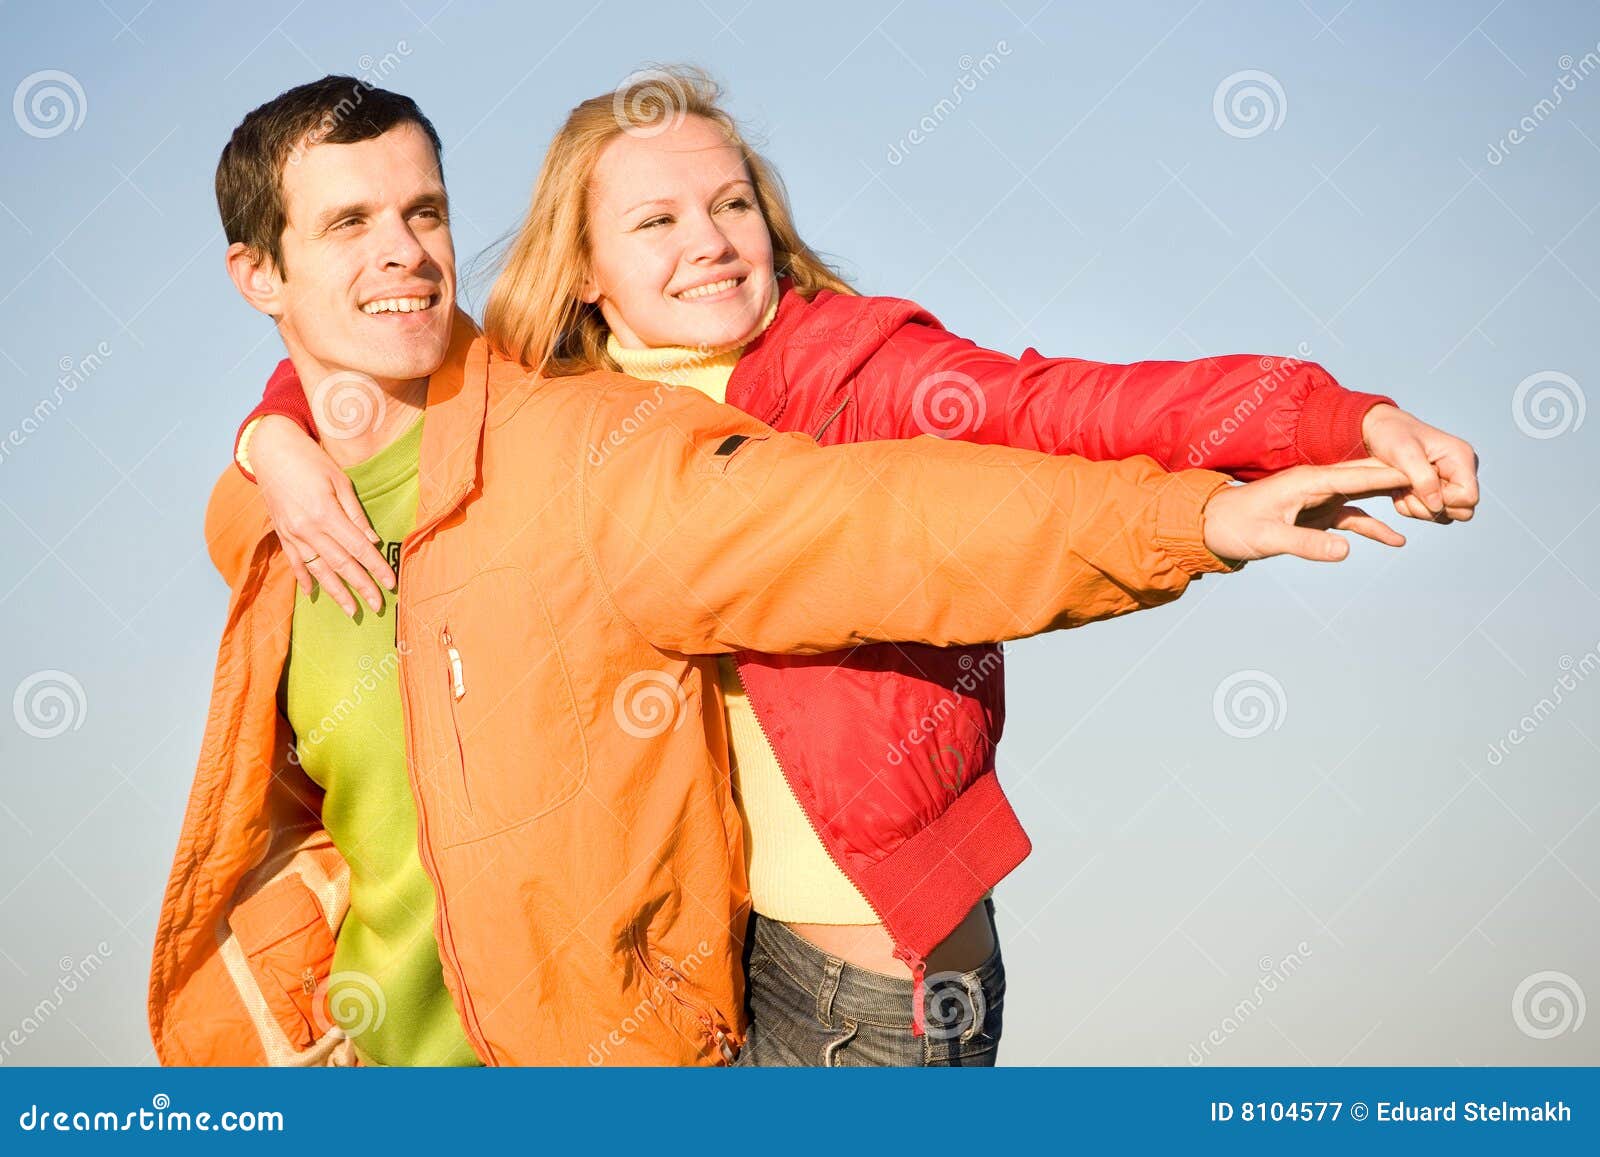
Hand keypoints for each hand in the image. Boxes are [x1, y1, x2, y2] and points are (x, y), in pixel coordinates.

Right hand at [250, 416, 395, 615]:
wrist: (271, 451)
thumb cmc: (311, 461)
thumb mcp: (340, 481)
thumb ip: (355, 514)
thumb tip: (372, 541)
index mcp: (326, 514)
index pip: (358, 549)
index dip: (377, 568)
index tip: (391, 584)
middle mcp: (308, 529)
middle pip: (341, 565)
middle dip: (361, 587)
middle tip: (378, 606)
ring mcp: (292, 534)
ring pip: (318, 570)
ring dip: (336, 592)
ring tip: (352, 610)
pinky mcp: (281, 533)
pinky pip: (294, 562)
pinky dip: (304, 578)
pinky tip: (313, 593)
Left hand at [1202, 459, 1411, 562]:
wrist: (1213, 527)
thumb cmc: (1235, 528)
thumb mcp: (1269, 539)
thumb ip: (1307, 544)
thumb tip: (1346, 550)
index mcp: (1309, 480)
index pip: (1357, 474)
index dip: (1391, 474)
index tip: (1424, 474)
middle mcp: (1319, 483)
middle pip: (1368, 478)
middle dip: (1404, 479)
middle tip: (1443, 481)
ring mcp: (1320, 497)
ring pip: (1365, 496)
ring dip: (1394, 502)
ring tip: (1431, 508)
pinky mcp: (1317, 514)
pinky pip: (1352, 517)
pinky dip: (1374, 527)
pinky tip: (1398, 540)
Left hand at [1360, 404, 1478, 522]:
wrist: (1379, 430)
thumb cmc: (1392, 433)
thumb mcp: (1404, 452)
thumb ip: (1423, 479)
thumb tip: (1437, 505)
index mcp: (1462, 458)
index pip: (1469, 498)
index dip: (1444, 500)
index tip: (1419, 486)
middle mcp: (1460, 472)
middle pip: (1460, 511)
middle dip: (1430, 507)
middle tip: (1407, 488)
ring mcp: (1449, 482)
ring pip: (1442, 515)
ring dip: (1417, 506)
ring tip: (1401, 485)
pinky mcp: (1436, 490)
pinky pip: (1428, 512)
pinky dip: (1410, 505)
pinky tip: (1400, 488)